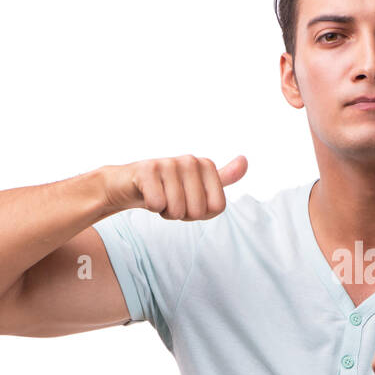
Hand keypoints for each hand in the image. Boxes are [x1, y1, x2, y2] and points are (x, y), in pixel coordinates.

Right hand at [102, 154, 247, 218]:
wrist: (129, 184)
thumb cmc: (168, 188)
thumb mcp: (199, 184)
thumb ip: (224, 177)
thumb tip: (245, 161)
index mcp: (206, 165)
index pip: (216, 208)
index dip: (200, 213)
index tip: (188, 200)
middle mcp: (190, 160)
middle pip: (197, 211)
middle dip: (182, 214)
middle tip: (171, 200)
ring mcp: (168, 163)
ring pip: (178, 210)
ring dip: (166, 211)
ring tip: (160, 196)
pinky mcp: (146, 169)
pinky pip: (157, 204)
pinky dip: (152, 207)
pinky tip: (147, 195)